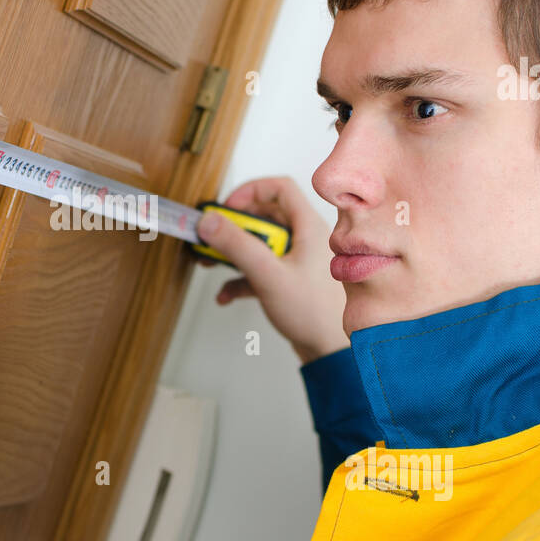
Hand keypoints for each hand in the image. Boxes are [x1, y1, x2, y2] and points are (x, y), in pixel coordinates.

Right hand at [195, 176, 346, 362]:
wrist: (330, 351)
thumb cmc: (314, 313)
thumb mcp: (268, 275)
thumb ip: (237, 246)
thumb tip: (209, 221)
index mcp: (308, 227)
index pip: (279, 189)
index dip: (250, 192)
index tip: (226, 208)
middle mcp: (303, 239)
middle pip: (263, 217)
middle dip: (233, 228)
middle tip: (211, 237)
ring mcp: (296, 260)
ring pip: (258, 243)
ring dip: (232, 252)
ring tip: (211, 262)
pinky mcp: (288, 280)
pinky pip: (259, 268)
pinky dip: (239, 278)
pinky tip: (226, 294)